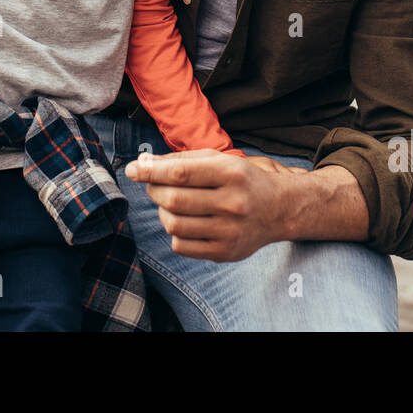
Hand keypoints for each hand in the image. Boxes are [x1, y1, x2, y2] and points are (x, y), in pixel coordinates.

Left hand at [123, 149, 297, 261]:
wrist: (279, 209)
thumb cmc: (242, 180)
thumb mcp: (218, 160)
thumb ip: (181, 160)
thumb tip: (142, 164)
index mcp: (231, 173)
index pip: (180, 173)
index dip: (151, 171)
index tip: (133, 169)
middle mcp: (233, 203)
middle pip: (174, 200)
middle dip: (154, 190)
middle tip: (154, 185)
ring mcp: (230, 231)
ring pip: (174, 224)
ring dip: (162, 211)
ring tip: (170, 203)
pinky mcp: (225, 252)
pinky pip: (181, 246)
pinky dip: (174, 232)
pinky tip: (184, 221)